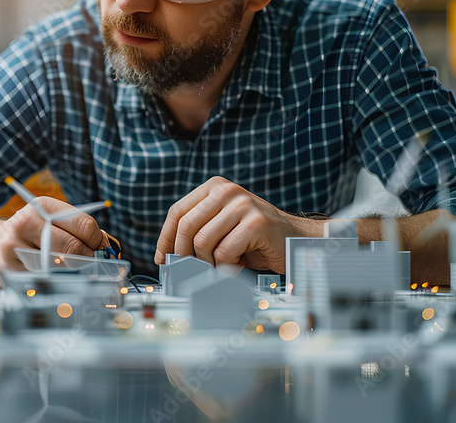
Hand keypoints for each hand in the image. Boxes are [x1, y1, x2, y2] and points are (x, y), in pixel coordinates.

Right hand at [0, 197, 104, 286]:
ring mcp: (15, 247)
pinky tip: (53, 278)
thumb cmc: (30, 234)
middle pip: (73, 248)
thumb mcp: (51, 222)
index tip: (100, 250)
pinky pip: (44, 280)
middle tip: (91, 266)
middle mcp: (27, 222)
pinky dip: (55, 282)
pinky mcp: (9, 269)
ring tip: (72, 272)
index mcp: (42, 206)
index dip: (98, 241)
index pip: (84, 225)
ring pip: (61, 267)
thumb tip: (107, 250)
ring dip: (74, 273)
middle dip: (88, 260)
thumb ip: (79, 231)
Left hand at [154, 177, 303, 272]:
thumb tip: (167, 255)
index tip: (162, 258)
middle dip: (185, 254)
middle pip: (187, 226)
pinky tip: (240, 263)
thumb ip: (197, 231)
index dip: (166, 238)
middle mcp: (227, 190)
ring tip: (224, 263)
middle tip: (192, 269)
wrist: (293, 239)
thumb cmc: (254, 237)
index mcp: (214, 187)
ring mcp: (243, 204)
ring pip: (203, 241)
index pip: (177, 211)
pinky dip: (228, 266)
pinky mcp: (256, 223)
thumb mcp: (221, 226)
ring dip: (210, 261)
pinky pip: (225, 252)